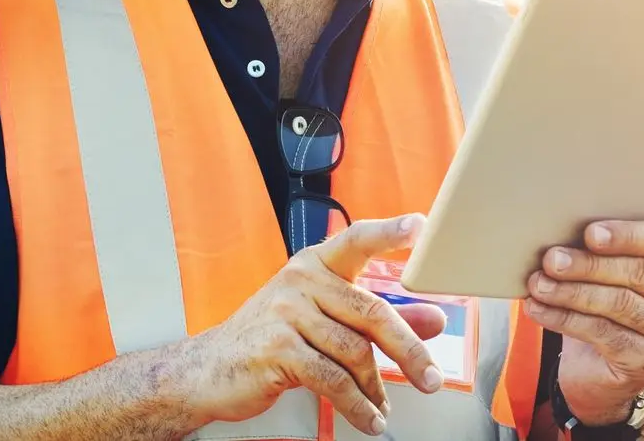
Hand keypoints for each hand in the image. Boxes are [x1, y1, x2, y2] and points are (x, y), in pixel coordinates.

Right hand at [171, 215, 449, 435]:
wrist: (209, 368)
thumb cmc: (270, 340)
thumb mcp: (325, 321)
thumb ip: (379, 319)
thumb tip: (435, 320)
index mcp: (313, 265)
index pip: (356, 240)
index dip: (389, 232)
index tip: (420, 225)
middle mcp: (299, 280)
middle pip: (371, 312)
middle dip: (408, 350)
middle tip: (432, 378)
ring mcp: (285, 312)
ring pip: (354, 352)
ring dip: (375, 388)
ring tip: (382, 407)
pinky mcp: (277, 348)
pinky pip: (332, 380)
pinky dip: (357, 406)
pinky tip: (368, 419)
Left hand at [524, 178, 643, 424]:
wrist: (609, 359)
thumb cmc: (617, 290)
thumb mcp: (627, 256)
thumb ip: (639, 220)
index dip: (626, 236)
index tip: (589, 233)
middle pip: (638, 275)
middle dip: (588, 265)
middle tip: (549, 258)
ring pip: (620, 306)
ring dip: (571, 293)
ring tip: (536, 283)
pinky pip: (605, 335)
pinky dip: (565, 319)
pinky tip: (537, 308)